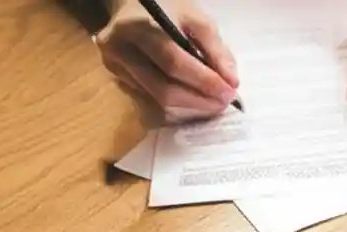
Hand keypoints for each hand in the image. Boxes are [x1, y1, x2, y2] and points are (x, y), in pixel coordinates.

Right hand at [96, 0, 238, 121]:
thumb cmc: (169, 10)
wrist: (134, 6)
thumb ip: (216, 49)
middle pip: (163, 89)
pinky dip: (177, 106)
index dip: (204, 81)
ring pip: (157, 101)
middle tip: (224, 103)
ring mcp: (114, 66)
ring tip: (212, 103)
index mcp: (139, 26)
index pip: (174, 62)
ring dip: (190, 107)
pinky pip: (151, 102)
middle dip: (199, 101)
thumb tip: (231, 83)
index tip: (228, 93)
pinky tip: (192, 100)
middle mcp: (119, 49)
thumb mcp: (196, 18)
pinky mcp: (117, 79)